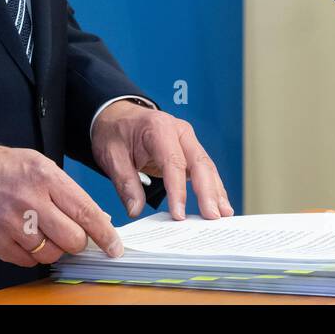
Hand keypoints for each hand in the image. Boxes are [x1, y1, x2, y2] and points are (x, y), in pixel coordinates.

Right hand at [0, 141, 123, 267]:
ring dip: (51, 248)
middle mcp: (30, 200)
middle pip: (73, 239)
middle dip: (77, 242)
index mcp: (44, 176)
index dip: (105, 234)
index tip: (114, 247)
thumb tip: (93, 215)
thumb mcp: (34, 162)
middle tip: (69, 235)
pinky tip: (20, 237)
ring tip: (38, 230)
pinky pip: (26, 262)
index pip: (86, 211)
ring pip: (51, 253)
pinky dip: (29, 255)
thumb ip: (63, 188)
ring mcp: (12, 224)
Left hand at [91, 101, 233, 221]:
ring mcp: (187, 140)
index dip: (178, 190)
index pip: (174, 162)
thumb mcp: (111, 156)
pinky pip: (203, 169)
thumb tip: (135, 210)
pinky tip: (218, 204)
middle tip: (213, 217)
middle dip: (208, 192)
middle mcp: (179, 131)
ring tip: (223, 215)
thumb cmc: (115, 132)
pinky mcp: (189, 150)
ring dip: (216, 191)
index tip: (179, 215)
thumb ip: (125, 182)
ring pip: (207, 166)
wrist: (117, 115)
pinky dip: (212, 187)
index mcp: (158, 128)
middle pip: (199, 162)